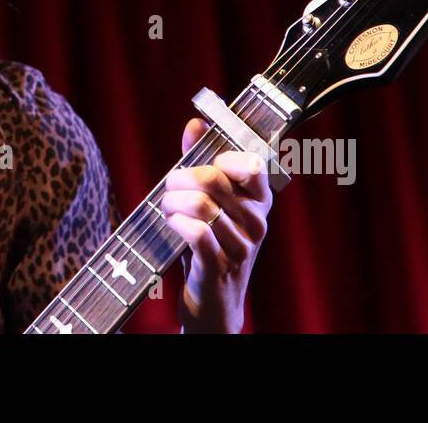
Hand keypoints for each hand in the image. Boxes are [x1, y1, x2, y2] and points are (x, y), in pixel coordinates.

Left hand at [160, 117, 273, 332]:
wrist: (214, 303)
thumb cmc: (212, 244)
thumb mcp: (211, 202)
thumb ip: (202, 160)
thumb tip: (195, 124)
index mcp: (260, 201)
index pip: (251, 164)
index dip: (219, 158)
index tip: (201, 166)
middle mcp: (257, 222)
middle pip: (212, 179)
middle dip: (179, 178)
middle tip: (169, 188)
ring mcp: (241, 246)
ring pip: (200, 205)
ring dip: (172, 203)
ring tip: (167, 209)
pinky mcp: (219, 266)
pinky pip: (197, 232)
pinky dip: (176, 223)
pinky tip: (172, 225)